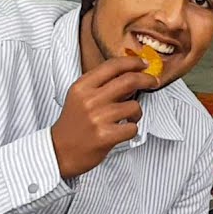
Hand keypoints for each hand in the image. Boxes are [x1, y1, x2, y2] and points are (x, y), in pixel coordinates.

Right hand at [50, 56, 157, 178]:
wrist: (59, 151)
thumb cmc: (73, 124)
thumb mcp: (80, 97)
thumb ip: (102, 85)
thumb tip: (132, 76)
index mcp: (83, 86)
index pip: (113, 66)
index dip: (133, 62)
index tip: (143, 64)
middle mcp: (90, 100)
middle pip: (128, 81)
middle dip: (146, 79)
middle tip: (153, 82)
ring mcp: (98, 118)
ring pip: (134, 106)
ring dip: (137, 112)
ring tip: (129, 117)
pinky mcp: (105, 136)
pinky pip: (132, 127)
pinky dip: (132, 129)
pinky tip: (123, 130)